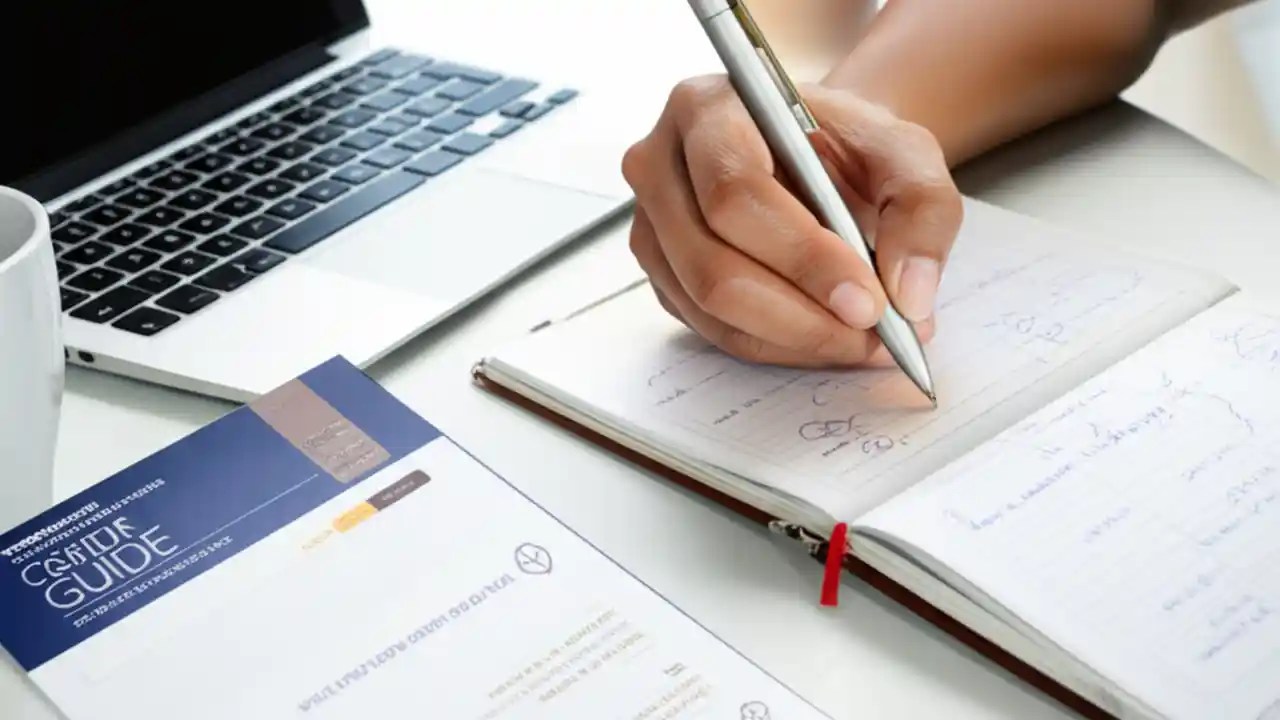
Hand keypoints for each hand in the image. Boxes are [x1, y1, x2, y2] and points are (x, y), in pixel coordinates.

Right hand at [621, 76, 962, 366]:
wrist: (816, 156)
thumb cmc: (847, 146)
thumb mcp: (903, 152)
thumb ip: (922, 208)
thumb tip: (909, 294)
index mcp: (706, 109)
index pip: (735, 192)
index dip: (801, 256)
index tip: (868, 302)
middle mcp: (658, 165)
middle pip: (711, 263)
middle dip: (801, 313)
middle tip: (873, 333)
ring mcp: (651, 225)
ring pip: (709, 307)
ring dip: (794, 338)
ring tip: (863, 341)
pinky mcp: (663, 274)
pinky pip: (712, 330)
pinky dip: (777, 346)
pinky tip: (826, 336)